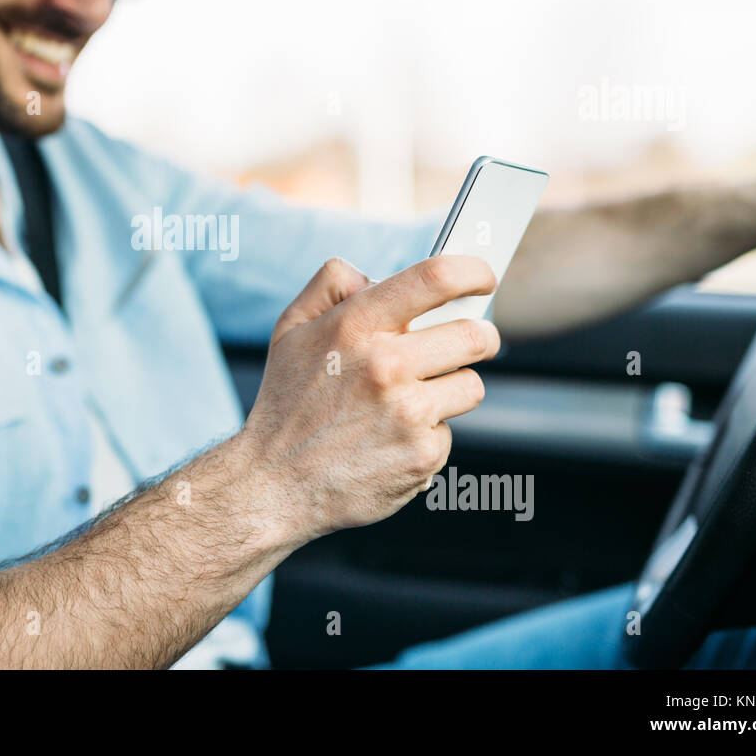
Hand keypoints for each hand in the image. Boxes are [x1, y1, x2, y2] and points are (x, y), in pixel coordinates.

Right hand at [238, 255, 499, 543]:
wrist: (274, 483)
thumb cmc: (287, 403)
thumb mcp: (291, 328)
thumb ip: (332, 285)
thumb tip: (376, 274)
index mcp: (354, 325)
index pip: (436, 279)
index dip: (473, 271)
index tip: (481, 279)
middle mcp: (385, 365)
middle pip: (475, 335)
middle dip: (479, 337)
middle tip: (466, 342)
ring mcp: (407, 414)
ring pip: (471, 385)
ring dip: (451, 389)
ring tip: (409, 400)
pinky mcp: (421, 456)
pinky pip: (448, 432)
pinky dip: (426, 436)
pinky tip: (390, 440)